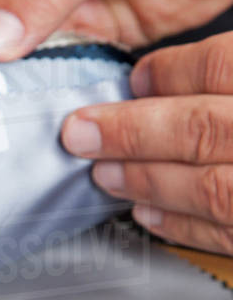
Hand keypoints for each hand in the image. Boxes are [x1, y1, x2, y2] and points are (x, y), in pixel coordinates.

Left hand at [61, 33, 232, 253]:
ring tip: (105, 175)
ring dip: (146, 180)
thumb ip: (225, 74)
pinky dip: (181, 225)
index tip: (133, 78)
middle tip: (80, 134)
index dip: (169, 73)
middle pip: (202, 129)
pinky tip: (147, 213)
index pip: (219, 66)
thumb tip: (159, 79)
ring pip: (210, 188)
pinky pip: (225, 234)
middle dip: (131, 132)